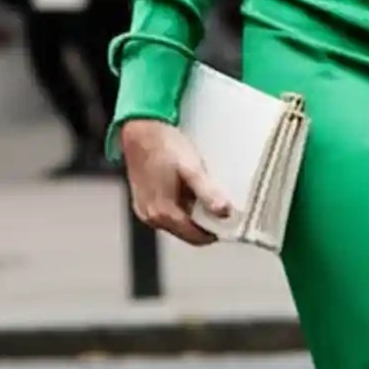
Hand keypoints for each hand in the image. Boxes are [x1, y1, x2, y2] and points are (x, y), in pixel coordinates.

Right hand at [120, 119, 231, 246]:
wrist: (141, 131)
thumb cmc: (165, 146)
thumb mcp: (192, 169)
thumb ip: (207, 192)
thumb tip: (224, 212)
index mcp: (165, 213)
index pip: (196, 238)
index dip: (214, 232)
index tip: (228, 223)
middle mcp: (151, 217)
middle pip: (185, 232)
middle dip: (202, 224)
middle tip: (218, 207)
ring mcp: (144, 210)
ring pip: (175, 223)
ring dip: (190, 214)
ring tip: (200, 194)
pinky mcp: (141, 202)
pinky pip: (165, 213)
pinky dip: (178, 207)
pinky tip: (183, 189)